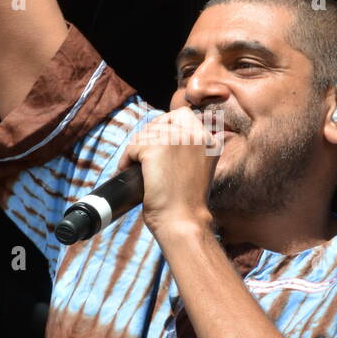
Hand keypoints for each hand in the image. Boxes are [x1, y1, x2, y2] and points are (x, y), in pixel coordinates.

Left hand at [117, 109, 219, 241]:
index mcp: (209, 139)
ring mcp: (177, 139)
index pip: (181, 115)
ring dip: (135, 150)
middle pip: (160, 121)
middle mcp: (197, 134)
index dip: (163, 129)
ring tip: (136, 169)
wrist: (184, 222)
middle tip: (142, 160)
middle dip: (147, 138)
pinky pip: (133, 146)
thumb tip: (159, 131)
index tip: (156, 150)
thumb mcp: (197, 168)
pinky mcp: (157, 148)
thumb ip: (188, 148)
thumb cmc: (186, 202)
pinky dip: (126, 160)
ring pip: (145, 133)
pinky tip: (130, 172)